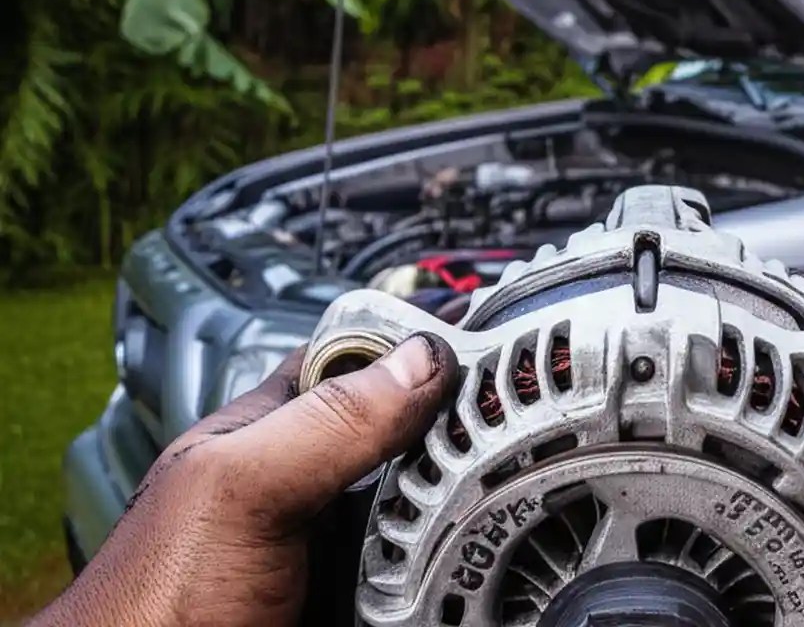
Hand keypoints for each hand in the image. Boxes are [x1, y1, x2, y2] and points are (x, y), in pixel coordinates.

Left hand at [32, 334, 455, 626]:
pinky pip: (425, 578)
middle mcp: (312, 485)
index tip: (491, 353)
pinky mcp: (363, 605)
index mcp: (273, 431)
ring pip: (429, 510)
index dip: (419, 347)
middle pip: (411, 436)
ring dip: (461, 512)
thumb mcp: (240, 488)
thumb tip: (423, 360)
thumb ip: (327, 422)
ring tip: (496, 506)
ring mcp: (338, 551)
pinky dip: (450, 576)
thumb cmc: (149, 604)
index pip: (362, 358)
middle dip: (456, 438)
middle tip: (509, 438)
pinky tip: (462, 572)